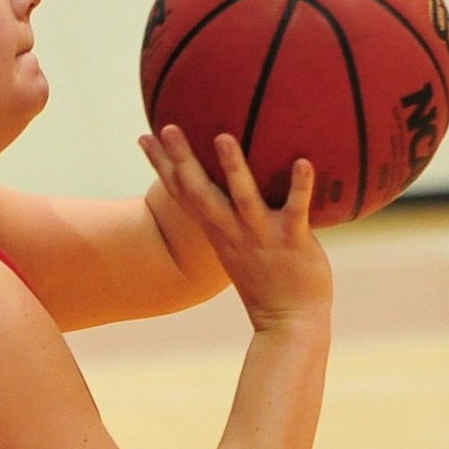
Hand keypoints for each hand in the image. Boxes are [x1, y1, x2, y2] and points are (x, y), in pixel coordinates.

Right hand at [139, 125, 331, 331]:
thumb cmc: (268, 280)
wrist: (289, 321)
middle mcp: (232, 232)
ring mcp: (261, 236)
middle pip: (200, 192)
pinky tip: (304, 161)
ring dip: (233, 168)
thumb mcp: (238, 247)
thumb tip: (234, 187)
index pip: (181, 194)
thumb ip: (232, 218)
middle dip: (182, 160)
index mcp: (216, 231)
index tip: (144, 137)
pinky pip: (295, 211)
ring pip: (243, 199)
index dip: (161, 166)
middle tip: (168, 127)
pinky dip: (300, 186)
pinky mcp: (292, 242)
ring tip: (223, 137)